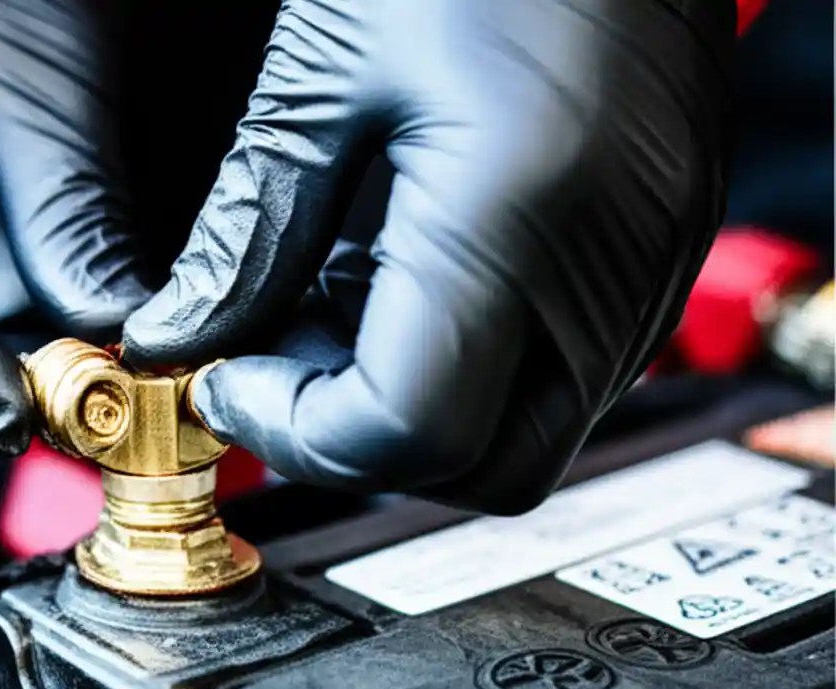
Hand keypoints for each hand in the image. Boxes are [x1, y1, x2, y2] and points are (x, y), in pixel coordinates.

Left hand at [125, 0, 736, 511]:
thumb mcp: (330, 69)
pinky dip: (469, 357)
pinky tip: (399, 269)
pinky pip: (565, 363)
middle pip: (485, 465)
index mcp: (517, 214)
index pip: (407, 429)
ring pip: (529, 428)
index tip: (228, 382)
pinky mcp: (663, 244)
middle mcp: (610, 266)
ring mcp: (653, 262)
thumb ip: (252, 224)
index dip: (297, 432)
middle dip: (361, 443)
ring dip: (412, 402)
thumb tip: (180, 332)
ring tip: (327, 302)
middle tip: (273, 366)